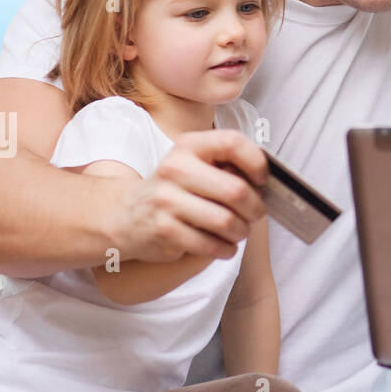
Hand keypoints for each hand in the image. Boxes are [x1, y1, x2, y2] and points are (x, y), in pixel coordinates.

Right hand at [104, 131, 268, 263]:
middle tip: (255, 214)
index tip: (261, 179)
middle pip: (236, 190)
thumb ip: (225, 163)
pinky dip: (225, 249)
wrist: (124, 214)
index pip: (232, 143)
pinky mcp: (164, 231)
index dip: (256, 162)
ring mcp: (167, 201)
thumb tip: (265, 180)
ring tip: (240, 231)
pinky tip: (224, 246)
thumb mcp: (193, 163)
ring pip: (226, 221)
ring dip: (242, 231)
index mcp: (188, 146)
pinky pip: (210, 244)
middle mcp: (175, 169)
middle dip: (255, 207)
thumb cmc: (173, 189)